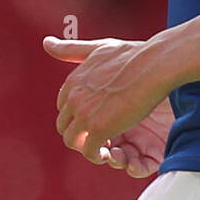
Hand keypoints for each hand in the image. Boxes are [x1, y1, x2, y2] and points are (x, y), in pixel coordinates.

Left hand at [43, 35, 172, 165]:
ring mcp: (84, 115)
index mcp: (73, 81)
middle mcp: (74, 98)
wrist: (153, 65)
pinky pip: (89, 151)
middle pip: (65, 125)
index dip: (77, 115)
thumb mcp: (97, 48)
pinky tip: (108, 152)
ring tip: (103, 146)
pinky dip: (97, 156)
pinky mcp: (98, 129)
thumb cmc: (133, 55)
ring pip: (72, 141)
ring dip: (86, 146)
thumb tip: (47, 43)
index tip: (93, 118)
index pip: (64, 106)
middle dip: (79, 132)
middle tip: (98, 135)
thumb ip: (70, 50)